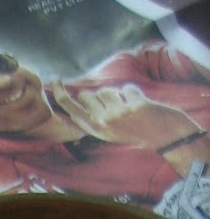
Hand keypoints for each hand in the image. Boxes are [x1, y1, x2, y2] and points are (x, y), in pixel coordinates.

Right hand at [47, 79, 201, 149]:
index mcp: (95, 130)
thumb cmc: (135, 131)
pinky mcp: (135, 106)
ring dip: (117, 94)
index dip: (60, 94)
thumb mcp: (110, 130)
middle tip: (113, 107)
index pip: (71, 109)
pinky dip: (134, 93)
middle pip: (88, 96)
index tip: (54, 80)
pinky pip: (128, 89)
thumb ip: (95, 115)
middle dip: (98, 95)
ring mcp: (120, 115)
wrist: (164, 138)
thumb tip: (82, 95)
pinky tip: (140, 106)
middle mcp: (104, 124)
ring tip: (127, 108)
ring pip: (107, 90)